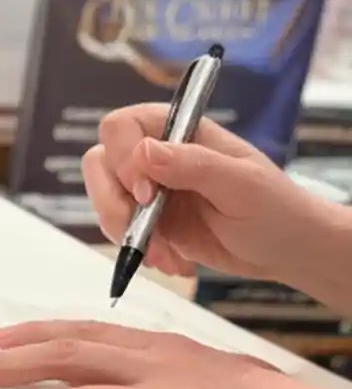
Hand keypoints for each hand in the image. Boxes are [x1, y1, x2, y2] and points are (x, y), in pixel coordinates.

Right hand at [86, 104, 344, 280]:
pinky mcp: (148, 222)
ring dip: (124, 232)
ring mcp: (150, 190)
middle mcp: (157, 156)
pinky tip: (172, 261)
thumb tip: (145, 152)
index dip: (123, 158)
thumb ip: (194, 165)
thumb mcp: (242, 185)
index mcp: (180, 133)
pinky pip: (120, 232)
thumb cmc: (277, 210)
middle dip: (112, 202)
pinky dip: (136, 251)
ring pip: (103, 200)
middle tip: (142, 230)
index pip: (122, 127)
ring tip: (163, 255)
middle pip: (100, 163)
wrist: (288, 250)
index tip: (147, 193)